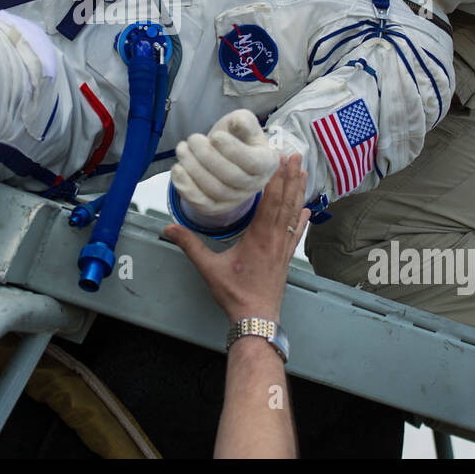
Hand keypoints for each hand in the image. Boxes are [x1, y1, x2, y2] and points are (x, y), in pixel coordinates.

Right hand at [163, 156, 308, 323]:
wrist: (257, 318)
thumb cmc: (235, 294)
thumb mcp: (209, 268)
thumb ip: (190, 245)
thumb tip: (169, 228)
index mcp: (259, 237)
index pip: (270, 201)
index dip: (276, 179)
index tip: (279, 159)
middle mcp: (275, 239)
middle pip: (286, 202)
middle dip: (291, 177)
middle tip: (294, 155)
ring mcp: (283, 248)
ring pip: (294, 214)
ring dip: (298, 192)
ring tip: (303, 172)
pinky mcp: (286, 258)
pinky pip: (297, 233)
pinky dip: (302, 219)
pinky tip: (306, 210)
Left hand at [171, 109, 278, 218]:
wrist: (224, 155)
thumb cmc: (236, 136)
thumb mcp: (243, 122)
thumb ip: (243, 121)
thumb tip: (238, 123)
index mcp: (267, 162)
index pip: (253, 163)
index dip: (233, 150)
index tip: (215, 135)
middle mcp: (255, 185)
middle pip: (231, 177)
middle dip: (207, 156)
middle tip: (192, 139)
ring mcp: (236, 199)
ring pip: (215, 191)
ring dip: (194, 169)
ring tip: (182, 149)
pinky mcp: (217, 207)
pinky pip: (202, 204)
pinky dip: (187, 188)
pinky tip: (177, 169)